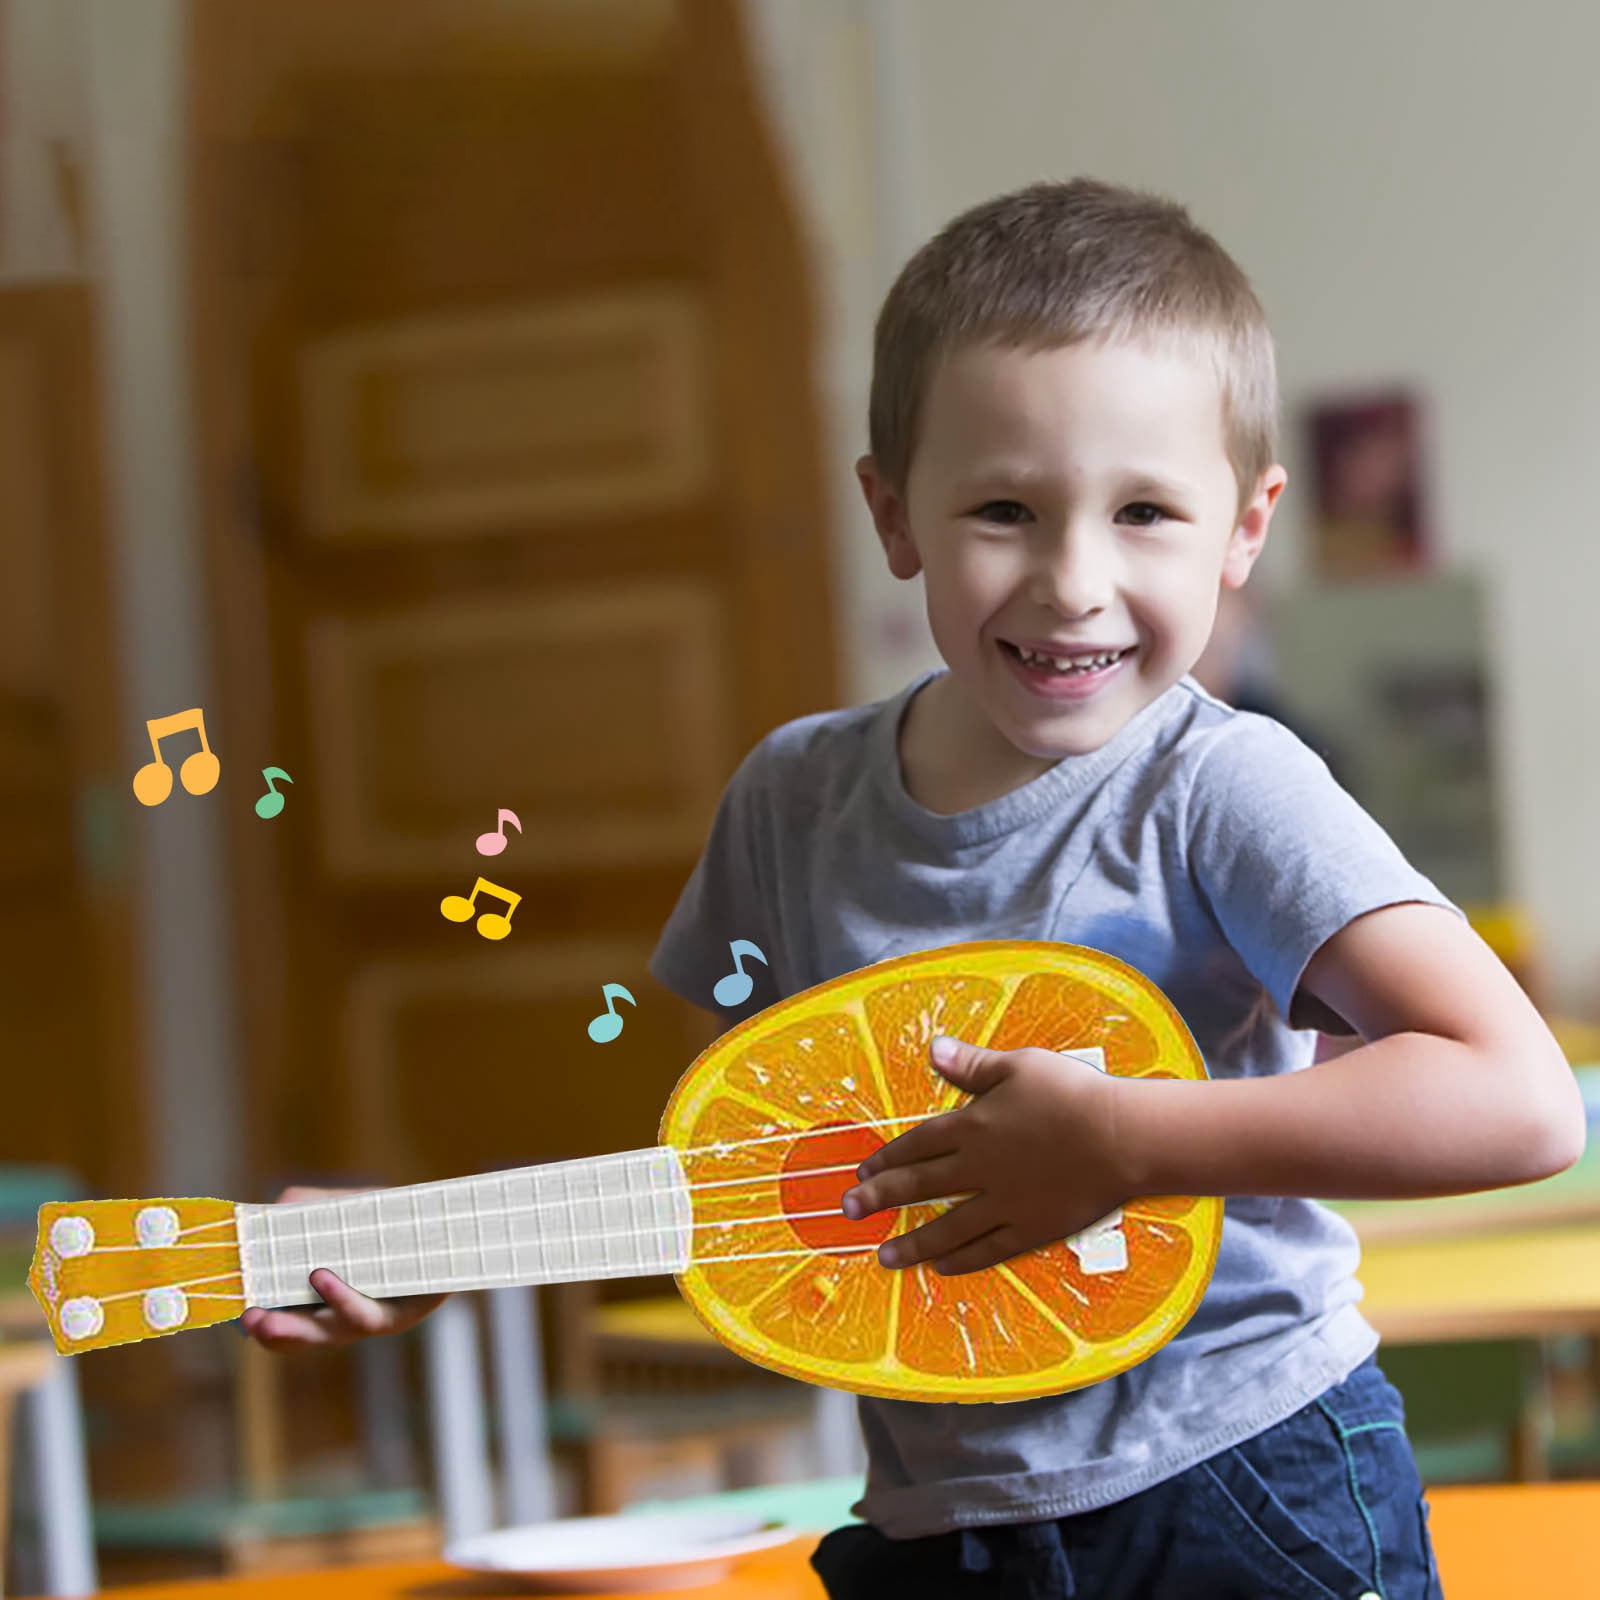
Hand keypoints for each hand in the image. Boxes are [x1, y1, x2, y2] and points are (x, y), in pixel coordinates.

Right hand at [237, 1186, 448, 1349]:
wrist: (447, 1225)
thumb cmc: (385, 1220)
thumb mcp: (340, 1209)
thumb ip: (305, 1207)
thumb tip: (272, 1211)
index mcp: (320, 1302)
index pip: (282, 1324)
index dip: (258, 1325)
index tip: (234, 1311)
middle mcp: (343, 1318)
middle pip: (302, 1337)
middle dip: (274, 1332)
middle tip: (249, 1320)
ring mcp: (375, 1318)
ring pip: (337, 1328)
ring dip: (305, 1321)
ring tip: (284, 1300)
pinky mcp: (405, 1312)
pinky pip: (369, 1312)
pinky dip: (342, 1297)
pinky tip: (323, 1278)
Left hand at [839, 1036, 1132, 1275]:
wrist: (1123, 1138)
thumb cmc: (1073, 1095)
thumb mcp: (1019, 1066)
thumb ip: (971, 1064)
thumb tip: (933, 1047)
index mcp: (974, 1125)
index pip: (918, 1143)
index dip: (887, 1157)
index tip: (862, 1169)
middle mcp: (980, 1167)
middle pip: (919, 1185)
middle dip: (880, 1199)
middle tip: (850, 1212)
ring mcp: (1005, 1203)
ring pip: (947, 1228)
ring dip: (911, 1243)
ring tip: (883, 1257)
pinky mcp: (1032, 1228)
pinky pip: (989, 1249)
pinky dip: (962, 1260)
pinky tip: (942, 1268)